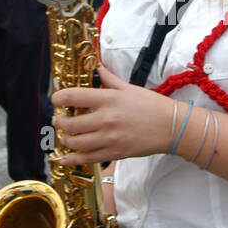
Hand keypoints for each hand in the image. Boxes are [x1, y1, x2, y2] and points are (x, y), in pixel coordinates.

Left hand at [51, 64, 176, 165]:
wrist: (171, 127)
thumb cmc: (152, 106)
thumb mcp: (129, 88)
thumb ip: (109, 79)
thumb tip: (98, 67)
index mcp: (108, 100)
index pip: (73, 96)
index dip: (58, 98)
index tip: (56, 100)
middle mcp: (105, 120)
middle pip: (70, 123)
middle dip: (59, 121)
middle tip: (59, 119)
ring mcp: (109, 139)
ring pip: (75, 142)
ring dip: (65, 139)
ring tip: (65, 135)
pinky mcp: (113, 153)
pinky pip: (87, 159)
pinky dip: (72, 160)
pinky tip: (65, 158)